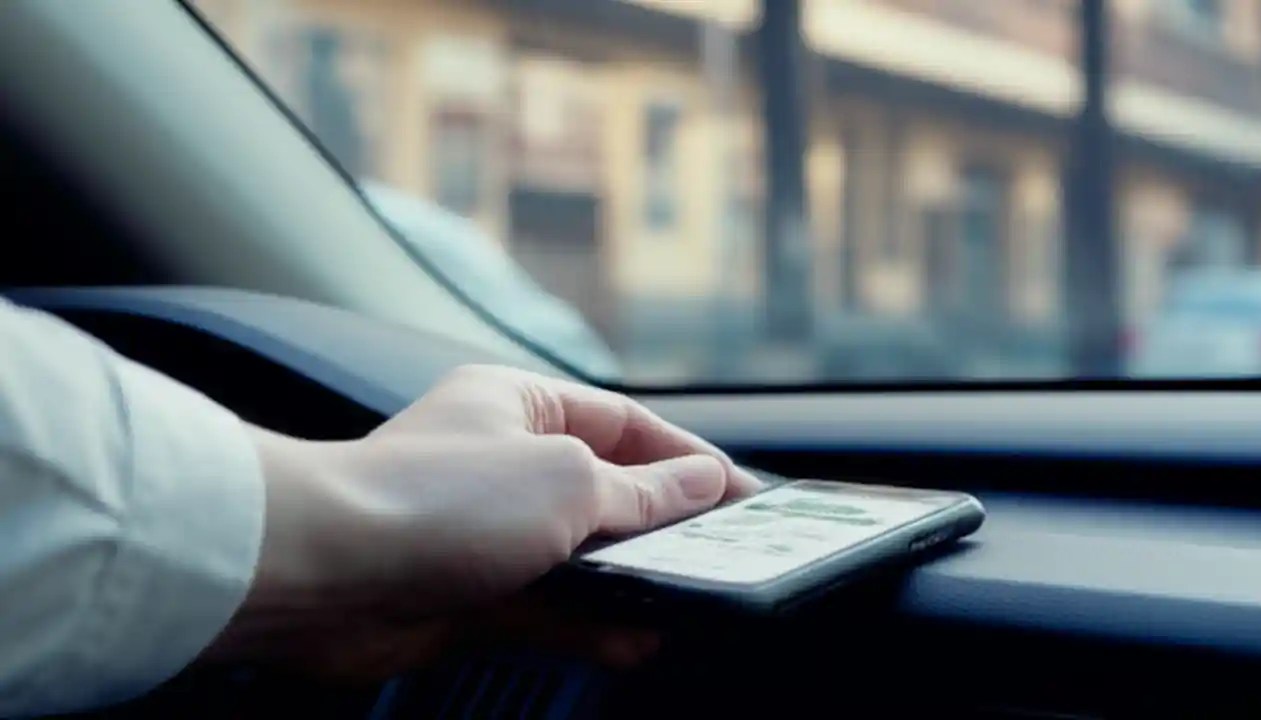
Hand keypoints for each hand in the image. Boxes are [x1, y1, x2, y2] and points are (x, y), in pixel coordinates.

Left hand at [204, 365, 761, 675]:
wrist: (325, 574)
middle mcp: (503, 464)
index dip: (689, 458)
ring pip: (580, 561)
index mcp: (521, 405)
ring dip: (631, 586)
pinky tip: (635, 641)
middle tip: (722, 558)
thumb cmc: (437, 498)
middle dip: (662, 529)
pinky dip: (592, 625)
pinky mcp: (469, 595)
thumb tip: (702, 484)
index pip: (626, 424)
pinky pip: (548, 610)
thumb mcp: (570, 482)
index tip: (741, 495)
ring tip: (686, 607)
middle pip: (606, 494)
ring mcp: (485, 534)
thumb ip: (644, 493)